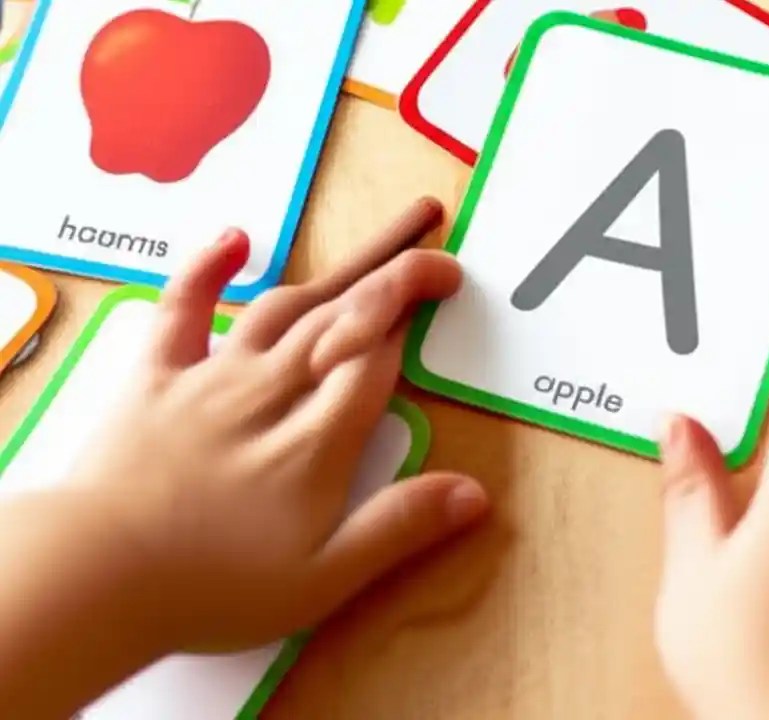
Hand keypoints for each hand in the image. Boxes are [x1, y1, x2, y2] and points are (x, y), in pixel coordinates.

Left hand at [0, 198, 489, 716]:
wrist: (93, 579)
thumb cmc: (213, 588)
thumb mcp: (322, 579)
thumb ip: (397, 528)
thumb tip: (473, 491)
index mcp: (315, 440)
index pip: (375, 356)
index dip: (414, 312)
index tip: (449, 283)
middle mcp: (269, 391)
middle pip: (341, 316)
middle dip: (394, 275)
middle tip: (435, 244)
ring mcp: (211, 378)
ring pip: (283, 306)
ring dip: (338, 268)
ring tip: (385, 238)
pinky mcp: (156, 377)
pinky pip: (183, 310)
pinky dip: (206, 267)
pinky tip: (235, 237)